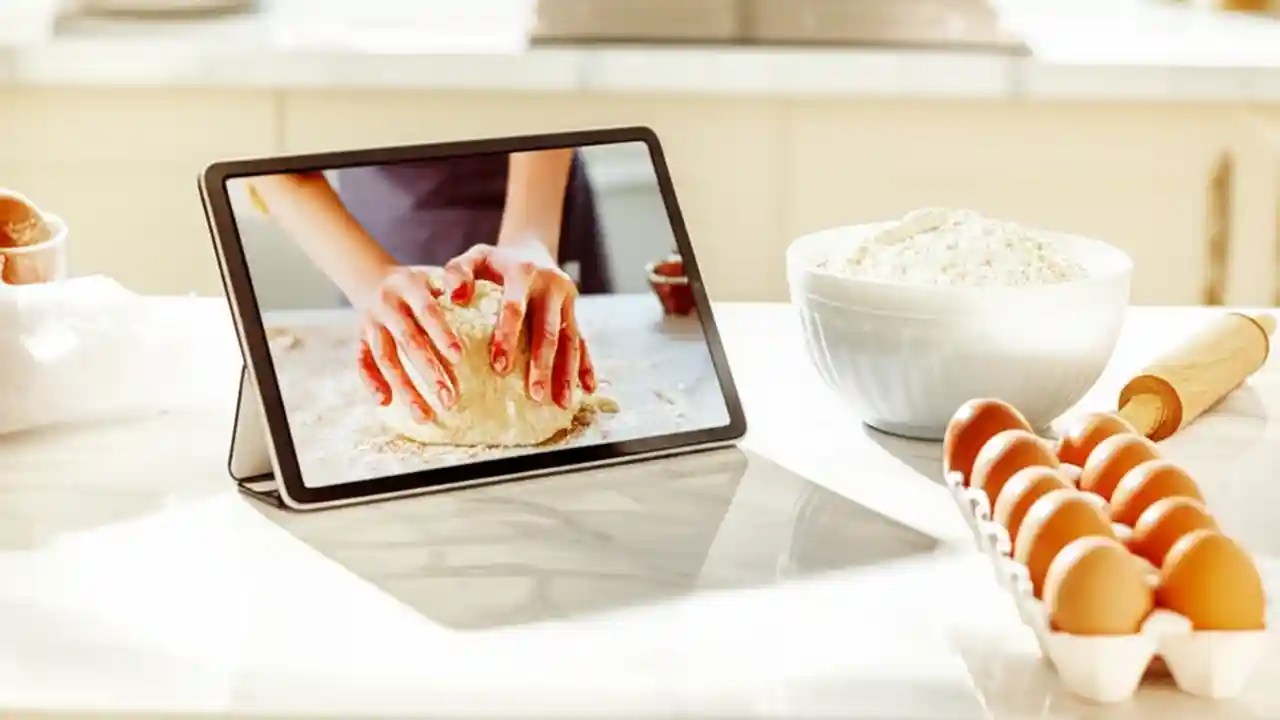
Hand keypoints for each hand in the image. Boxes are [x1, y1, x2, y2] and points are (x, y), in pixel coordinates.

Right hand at [356, 266, 463, 423]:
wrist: (370, 276)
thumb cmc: (416, 282)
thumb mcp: (433, 274)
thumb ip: (454, 284)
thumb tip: (474, 301)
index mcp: (409, 286)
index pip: (427, 311)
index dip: (441, 333)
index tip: (459, 357)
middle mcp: (388, 306)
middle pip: (408, 341)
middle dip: (429, 372)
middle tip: (450, 400)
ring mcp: (371, 324)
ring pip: (386, 359)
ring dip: (404, 389)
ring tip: (424, 416)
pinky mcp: (359, 339)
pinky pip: (362, 362)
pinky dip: (371, 383)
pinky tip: (385, 403)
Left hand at [442, 243, 595, 408]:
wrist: (531, 247)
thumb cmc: (496, 261)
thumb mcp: (475, 257)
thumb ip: (458, 272)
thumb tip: (455, 297)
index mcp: (523, 272)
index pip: (515, 308)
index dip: (508, 337)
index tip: (500, 367)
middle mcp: (551, 285)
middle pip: (548, 330)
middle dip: (542, 365)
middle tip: (536, 395)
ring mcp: (568, 299)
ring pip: (570, 340)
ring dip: (567, 372)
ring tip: (562, 403)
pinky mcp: (575, 311)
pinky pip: (583, 340)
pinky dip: (587, 365)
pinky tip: (587, 388)